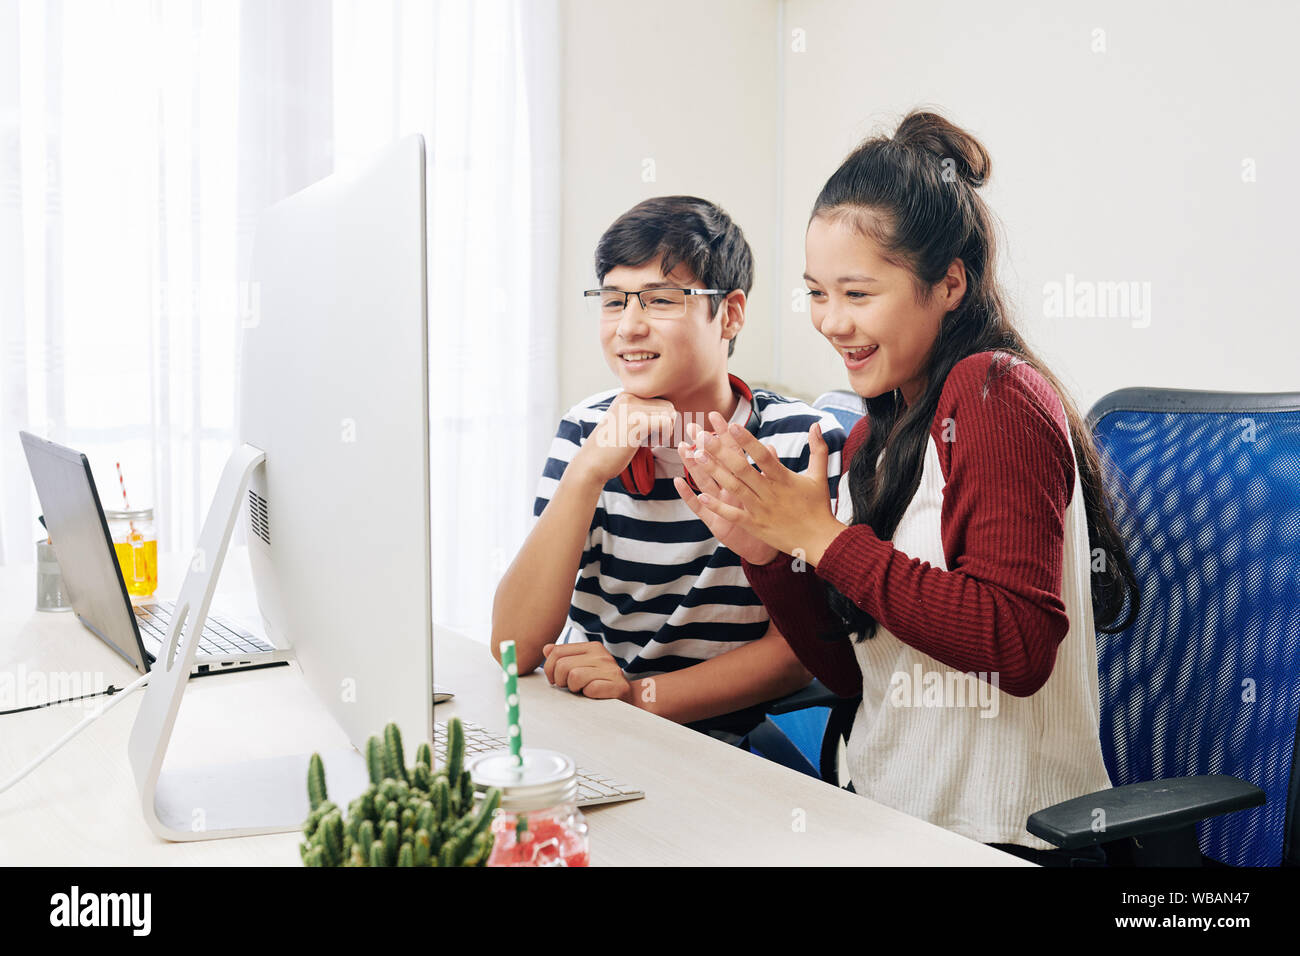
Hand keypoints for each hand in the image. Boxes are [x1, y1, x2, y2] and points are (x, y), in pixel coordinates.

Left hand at [541, 641, 632, 702]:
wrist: (630, 699)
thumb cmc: (601, 684)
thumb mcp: (582, 667)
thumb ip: (564, 657)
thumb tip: (547, 649)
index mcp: (592, 647)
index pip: (557, 652)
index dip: (550, 669)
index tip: (555, 680)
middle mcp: (602, 655)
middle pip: (563, 665)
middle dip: (561, 681)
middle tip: (570, 687)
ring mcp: (611, 670)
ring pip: (574, 676)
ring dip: (574, 689)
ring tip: (583, 690)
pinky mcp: (617, 685)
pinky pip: (590, 689)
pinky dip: (588, 695)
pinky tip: (593, 695)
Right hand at [570, 392, 675, 484]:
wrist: (591, 463)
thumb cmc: (610, 448)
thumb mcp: (625, 423)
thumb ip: (642, 414)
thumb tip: (671, 413)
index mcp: (627, 395)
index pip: (659, 400)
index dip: (661, 418)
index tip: (651, 433)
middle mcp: (630, 396)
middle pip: (667, 405)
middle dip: (666, 424)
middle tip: (653, 438)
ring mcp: (633, 407)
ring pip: (670, 412)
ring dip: (667, 430)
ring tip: (652, 440)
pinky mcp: (637, 421)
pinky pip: (667, 422)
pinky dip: (665, 435)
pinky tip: (651, 444)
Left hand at [686, 413, 842, 564]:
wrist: (820, 541)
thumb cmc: (819, 506)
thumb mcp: (819, 476)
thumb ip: (817, 449)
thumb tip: (817, 425)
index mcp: (784, 479)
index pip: (763, 456)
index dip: (747, 440)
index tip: (732, 425)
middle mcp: (770, 493)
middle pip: (742, 469)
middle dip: (721, 451)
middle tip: (703, 435)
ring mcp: (761, 510)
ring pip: (734, 488)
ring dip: (714, 471)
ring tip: (696, 456)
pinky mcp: (756, 526)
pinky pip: (734, 515)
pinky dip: (718, 506)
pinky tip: (701, 495)